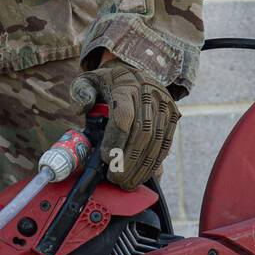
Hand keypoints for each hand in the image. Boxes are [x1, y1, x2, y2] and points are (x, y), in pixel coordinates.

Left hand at [70, 58, 179, 190]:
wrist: (134, 72)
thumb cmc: (107, 82)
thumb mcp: (89, 80)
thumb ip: (81, 92)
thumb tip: (82, 109)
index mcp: (126, 85)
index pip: (123, 115)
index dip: (115, 140)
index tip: (105, 159)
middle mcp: (149, 93)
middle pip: (143, 131)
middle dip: (129, 160)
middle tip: (116, 179)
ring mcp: (164, 104)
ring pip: (157, 140)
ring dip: (142, 166)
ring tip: (127, 183)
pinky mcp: (173, 114)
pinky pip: (166, 143)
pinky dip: (155, 162)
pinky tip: (143, 175)